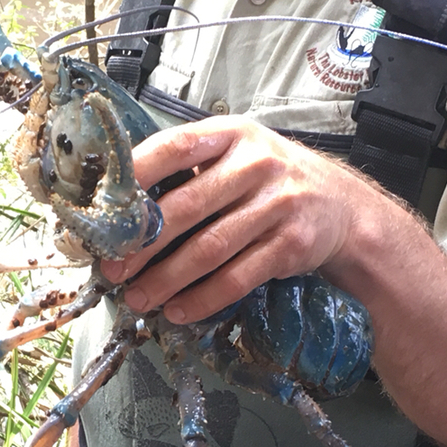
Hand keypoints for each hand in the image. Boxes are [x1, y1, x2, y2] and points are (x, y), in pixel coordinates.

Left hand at [100, 116, 378, 323]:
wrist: (344, 209)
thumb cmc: (269, 183)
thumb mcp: (235, 157)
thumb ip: (188, 173)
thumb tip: (119, 210)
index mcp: (230, 135)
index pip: (174, 148)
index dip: (134, 175)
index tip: (102, 207)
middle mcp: (255, 164)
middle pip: (186, 207)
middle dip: (142, 244)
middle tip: (112, 270)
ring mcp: (277, 204)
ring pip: (209, 248)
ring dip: (167, 279)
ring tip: (139, 298)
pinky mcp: (291, 244)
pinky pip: (238, 277)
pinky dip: (203, 298)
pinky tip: (179, 310)